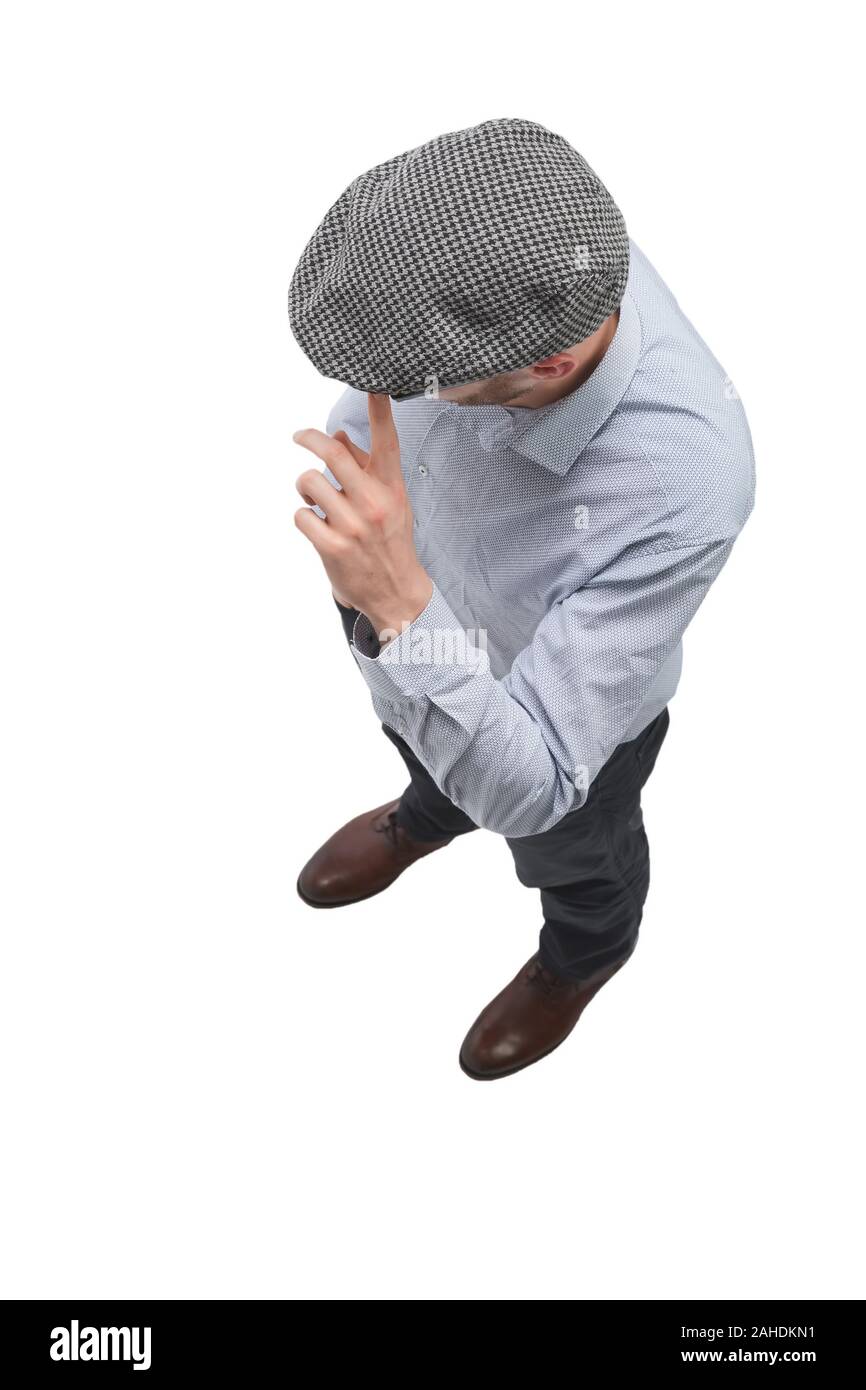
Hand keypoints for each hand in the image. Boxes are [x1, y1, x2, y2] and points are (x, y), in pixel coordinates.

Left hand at [293, 394, 432, 642]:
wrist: (397, 592)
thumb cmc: (390, 540)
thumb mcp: (389, 501)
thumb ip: (365, 468)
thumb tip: (335, 437)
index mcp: (390, 487)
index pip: (386, 442)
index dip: (379, 411)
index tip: (374, 385)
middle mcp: (373, 502)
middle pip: (333, 454)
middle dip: (309, 439)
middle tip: (300, 436)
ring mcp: (352, 525)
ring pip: (309, 482)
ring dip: (305, 488)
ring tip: (315, 501)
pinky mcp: (332, 547)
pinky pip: (300, 515)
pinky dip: (303, 517)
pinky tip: (316, 525)